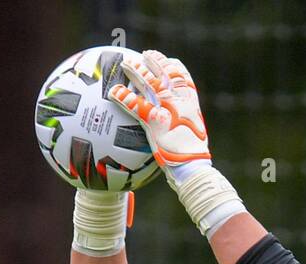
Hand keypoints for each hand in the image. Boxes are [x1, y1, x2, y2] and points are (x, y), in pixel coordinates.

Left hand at [109, 50, 210, 182]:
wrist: (192, 165)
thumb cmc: (190, 155)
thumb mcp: (190, 135)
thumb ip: (180, 125)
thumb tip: (173, 130)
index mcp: (191, 102)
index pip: (184, 77)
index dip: (174, 65)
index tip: (166, 59)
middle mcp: (180, 100)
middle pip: (166, 73)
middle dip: (155, 61)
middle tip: (144, 54)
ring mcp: (168, 108)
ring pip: (151, 83)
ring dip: (137, 71)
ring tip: (126, 64)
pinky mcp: (155, 120)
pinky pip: (135, 104)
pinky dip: (123, 97)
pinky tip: (113, 92)